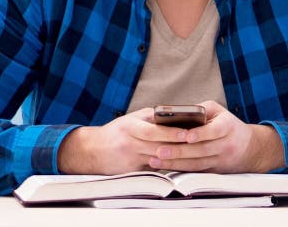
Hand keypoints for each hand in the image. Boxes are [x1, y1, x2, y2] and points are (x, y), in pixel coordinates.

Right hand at [57, 108, 191, 174]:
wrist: (91, 151)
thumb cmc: (116, 132)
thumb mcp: (130, 119)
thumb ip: (149, 118)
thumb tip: (174, 117)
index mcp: (130, 126)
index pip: (154, 130)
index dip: (171, 133)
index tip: (188, 133)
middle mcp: (130, 142)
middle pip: (158, 146)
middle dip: (177, 146)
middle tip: (196, 145)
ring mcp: (131, 158)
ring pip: (157, 158)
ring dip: (175, 157)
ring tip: (193, 155)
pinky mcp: (131, 171)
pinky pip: (152, 168)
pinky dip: (165, 166)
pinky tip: (179, 165)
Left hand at [147, 101, 285, 172]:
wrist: (252, 148)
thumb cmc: (228, 125)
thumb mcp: (219, 111)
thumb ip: (200, 110)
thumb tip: (177, 112)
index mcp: (227, 127)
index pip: (215, 130)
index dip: (201, 133)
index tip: (186, 136)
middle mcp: (226, 145)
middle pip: (201, 150)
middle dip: (179, 151)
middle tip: (159, 150)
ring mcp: (221, 161)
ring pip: (197, 163)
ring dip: (175, 163)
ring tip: (156, 160)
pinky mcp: (216, 172)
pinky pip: (196, 172)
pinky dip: (180, 170)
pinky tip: (165, 167)